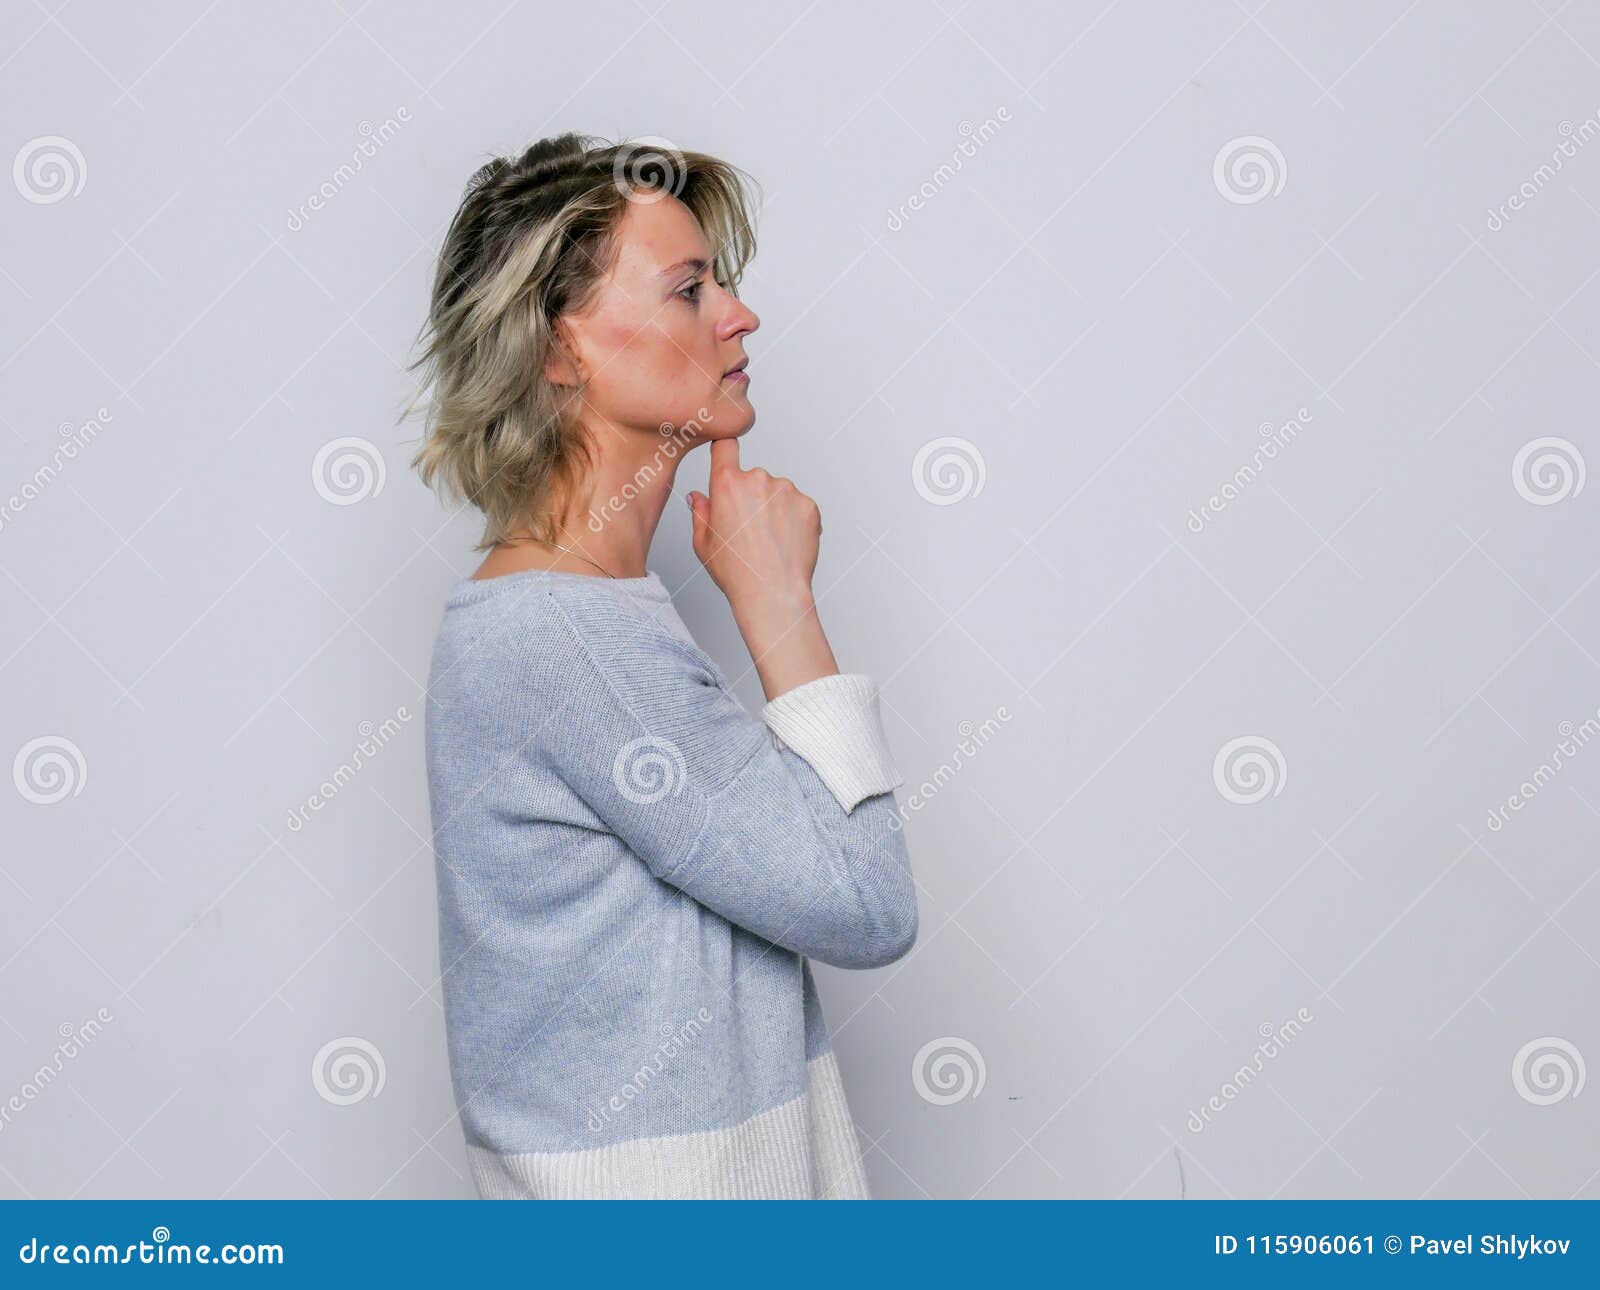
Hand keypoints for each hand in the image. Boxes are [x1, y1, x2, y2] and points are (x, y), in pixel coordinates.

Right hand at [686, 437, 837, 700]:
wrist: (773, 593)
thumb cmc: (737, 572)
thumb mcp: (704, 543)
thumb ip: (701, 513)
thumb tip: (698, 497)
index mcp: (728, 484)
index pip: (726, 445)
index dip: (726, 445)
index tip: (727, 444)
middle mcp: (759, 480)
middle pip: (753, 477)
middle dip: (752, 496)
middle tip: (750, 529)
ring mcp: (787, 491)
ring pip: (778, 492)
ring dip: (775, 508)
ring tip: (769, 541)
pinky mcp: (809, 504)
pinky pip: (799, 506)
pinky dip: (794, 520)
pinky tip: (785, 543)